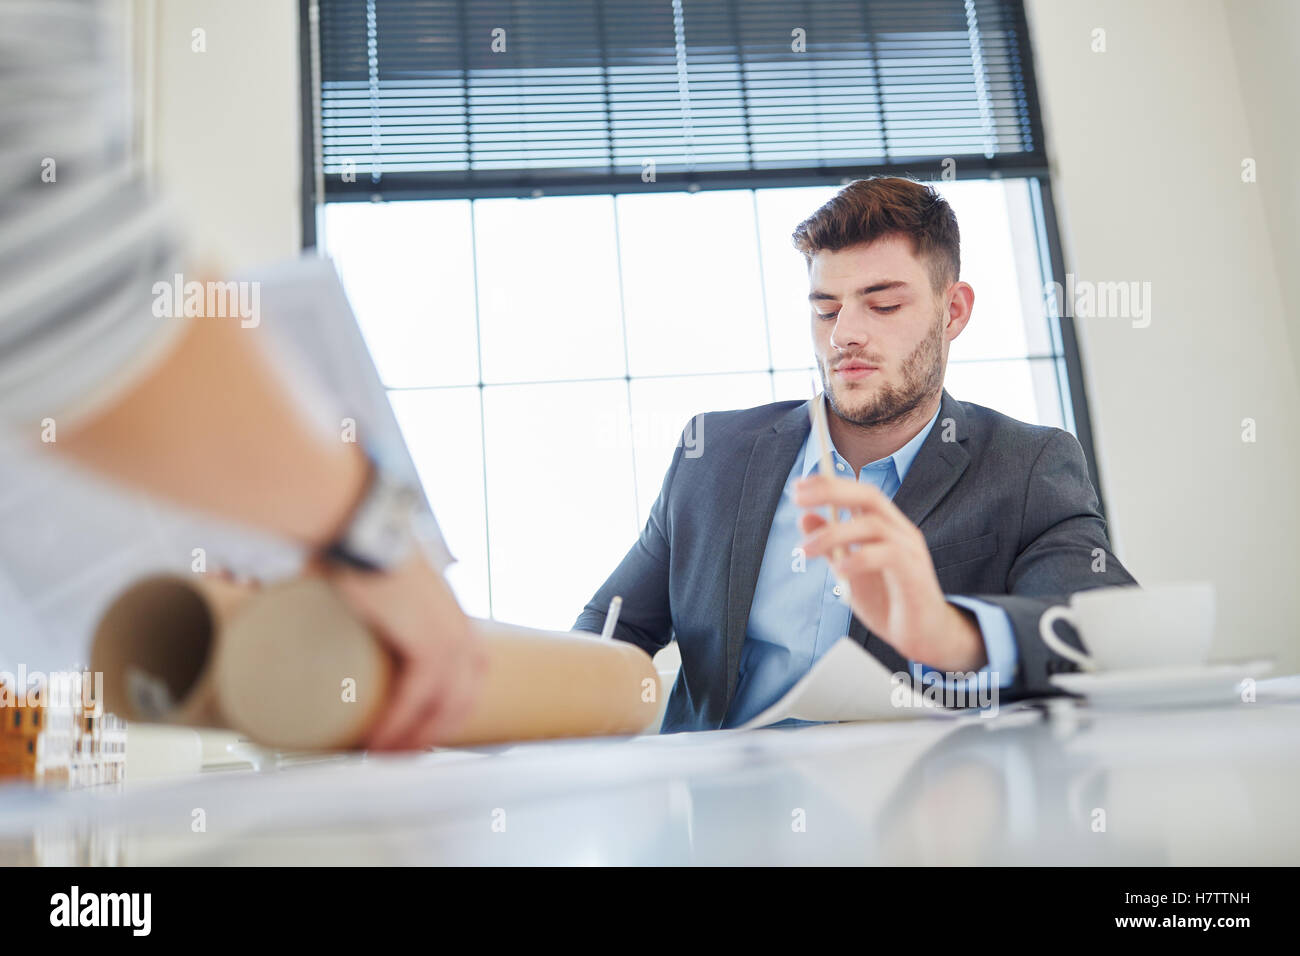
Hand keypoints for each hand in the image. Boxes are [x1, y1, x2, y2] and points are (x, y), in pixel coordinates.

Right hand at [323, 550, 487, 749]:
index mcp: (456, 615)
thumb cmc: (364, 541)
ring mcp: (450, 636)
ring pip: (441, 706)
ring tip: (382, 754)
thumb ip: (379, 594)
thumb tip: (345, 601)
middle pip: (462, 698)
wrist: (363, 521)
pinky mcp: (428, 642)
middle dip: (433, 732)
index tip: (425, 729)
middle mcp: (462, 628)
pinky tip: (376, 740)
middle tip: (401, 753)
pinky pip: (416, 697)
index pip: (471, 674)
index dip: (451, 706)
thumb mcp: (384, 577)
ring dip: (412, 737)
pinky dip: (396, 723)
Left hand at [794, 473, 985, 672]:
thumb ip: (830, 545)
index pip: (860, 492)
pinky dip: (858, 559)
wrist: (923, 636)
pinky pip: (886, 555)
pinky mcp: (914, 572)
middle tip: (797, 498)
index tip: (798, 486)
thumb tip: (804, 518)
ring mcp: (910, 549)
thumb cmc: (887, 601)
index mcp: (886, 526)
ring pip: (872, 525)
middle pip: (869, 496)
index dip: (830, 484)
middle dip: (831, 491)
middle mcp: (900, 530)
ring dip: (833, 534)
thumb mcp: (849, 570)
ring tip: (805, 551)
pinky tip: (839, 571)